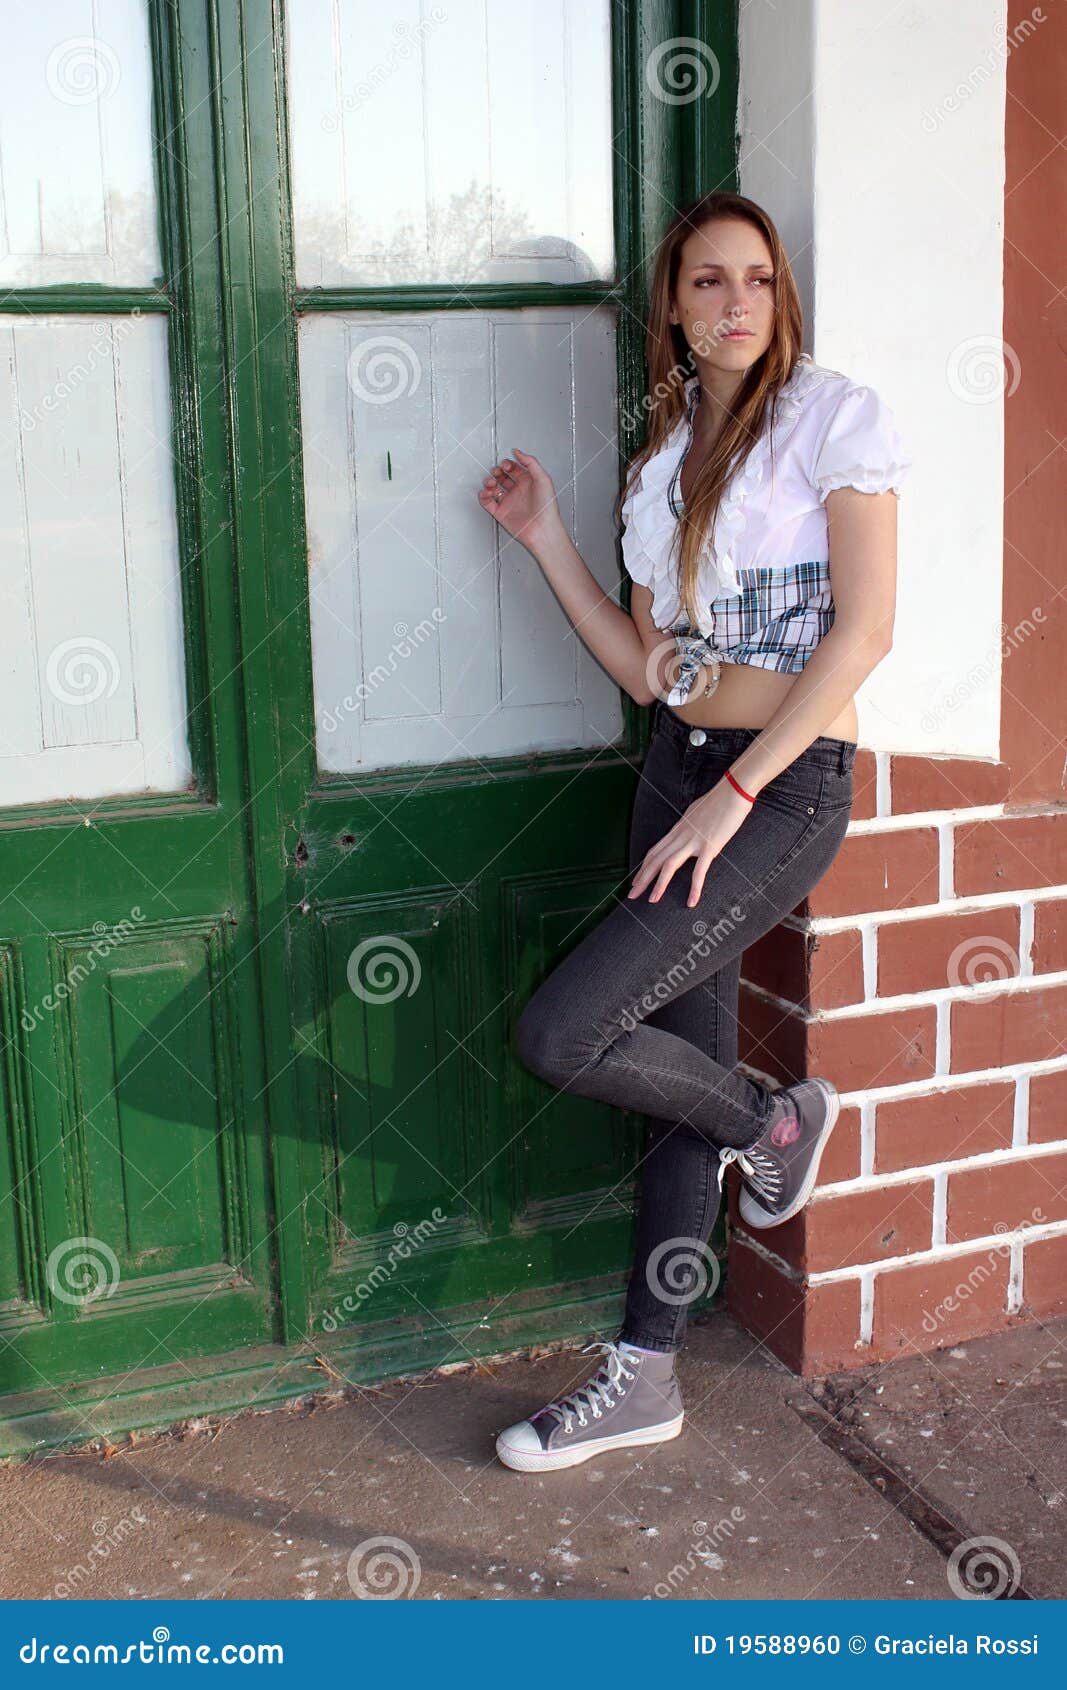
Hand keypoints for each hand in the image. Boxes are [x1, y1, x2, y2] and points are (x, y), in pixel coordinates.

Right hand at [478, 448, 563, 554]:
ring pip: (493, 488)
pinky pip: (487, 502)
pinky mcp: (501, 513)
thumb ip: (530, 462)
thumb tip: (517, 452)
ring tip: (491, 483)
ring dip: (489, 482)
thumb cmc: (547, 508)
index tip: (506, 465)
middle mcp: (518, 491)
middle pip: (502, 476)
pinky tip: (487, 493)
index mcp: (528, 482)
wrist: (542, 529)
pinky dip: (483, 496)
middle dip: (496, 472)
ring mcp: (509, 502)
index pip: (514, 468)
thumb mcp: (543, 478)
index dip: (507, 464)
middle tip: (497, 473)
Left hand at [628, 782, 753, 907]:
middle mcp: (681, 835)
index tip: (636, 880)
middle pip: (655, 859)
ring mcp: (694, 841)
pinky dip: (694, 889)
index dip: (643, 867)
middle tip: (632, 895)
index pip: (655, 850)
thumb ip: (689, 825)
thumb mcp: (696, 813)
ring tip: (651, 900)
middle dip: (642, 878)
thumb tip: (687, 831)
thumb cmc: (719, 800)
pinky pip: (699, 872)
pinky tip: (691, 902)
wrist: (734, 791)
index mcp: (678, 828)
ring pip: (669, 865)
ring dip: (658, 884)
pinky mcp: (709, 846)